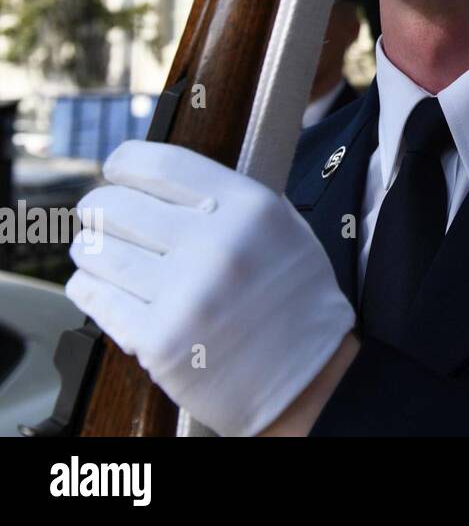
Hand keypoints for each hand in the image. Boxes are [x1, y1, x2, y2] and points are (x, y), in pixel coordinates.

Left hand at [67, 140, 355, 436]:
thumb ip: (227, 197)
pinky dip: (92, 287)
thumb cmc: (293, 299)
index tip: (118, 171)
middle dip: (103, 210)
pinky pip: (94, 296)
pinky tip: (107, 286)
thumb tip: (156, 176)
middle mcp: (217, 246)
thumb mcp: (282, 227)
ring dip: (94, 249)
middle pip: (114, 205)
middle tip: (109, 219)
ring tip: (108, 255)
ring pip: (95, 250)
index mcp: (250, 209)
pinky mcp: (158, 340)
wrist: (308, 373)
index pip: (160, 164)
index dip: (125, 163)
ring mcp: (185, 295)